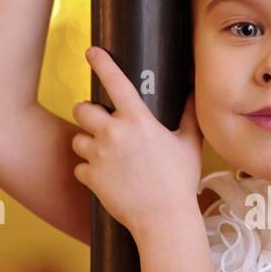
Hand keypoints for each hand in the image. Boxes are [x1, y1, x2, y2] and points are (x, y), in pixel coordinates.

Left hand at [71, 46, 202, 236]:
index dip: (101, 63)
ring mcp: (99, 155)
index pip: (115, 82)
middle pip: (82, 109)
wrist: (163, 219)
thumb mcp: (189, 145)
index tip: (92, 52)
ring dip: (87, 144)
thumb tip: (193, 92)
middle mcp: (114, 133)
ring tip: (103, 155)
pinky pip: (79, 167)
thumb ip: (189, 115)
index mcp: (138, 120)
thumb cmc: (179, 182)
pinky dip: (88, 171)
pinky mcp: (90, 177)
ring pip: (77, 138)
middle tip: (99, 123)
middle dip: (87, 113)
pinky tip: (104, 178)